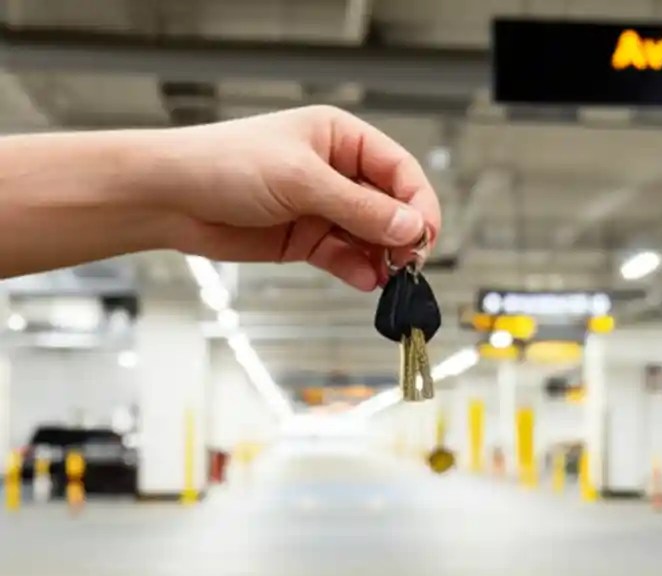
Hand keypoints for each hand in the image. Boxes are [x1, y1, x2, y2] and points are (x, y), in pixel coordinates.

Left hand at [157, 106, 441, 289]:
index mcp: (340, 138)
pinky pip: (345, 258)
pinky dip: (358, 271)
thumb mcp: (300, 180)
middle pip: (390, 207)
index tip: (424, 235)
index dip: (417, 203)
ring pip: (371, 237)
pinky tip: (365, 280)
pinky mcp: (306, 239)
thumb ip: (359, 207)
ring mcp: (322, 208)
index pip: (399, 170)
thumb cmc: (222, 164)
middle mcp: (336, 172)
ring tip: (389, 278)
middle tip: (409, 263)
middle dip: (402, 236)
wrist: (167, 197)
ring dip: (383, 258)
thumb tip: (410, 227)